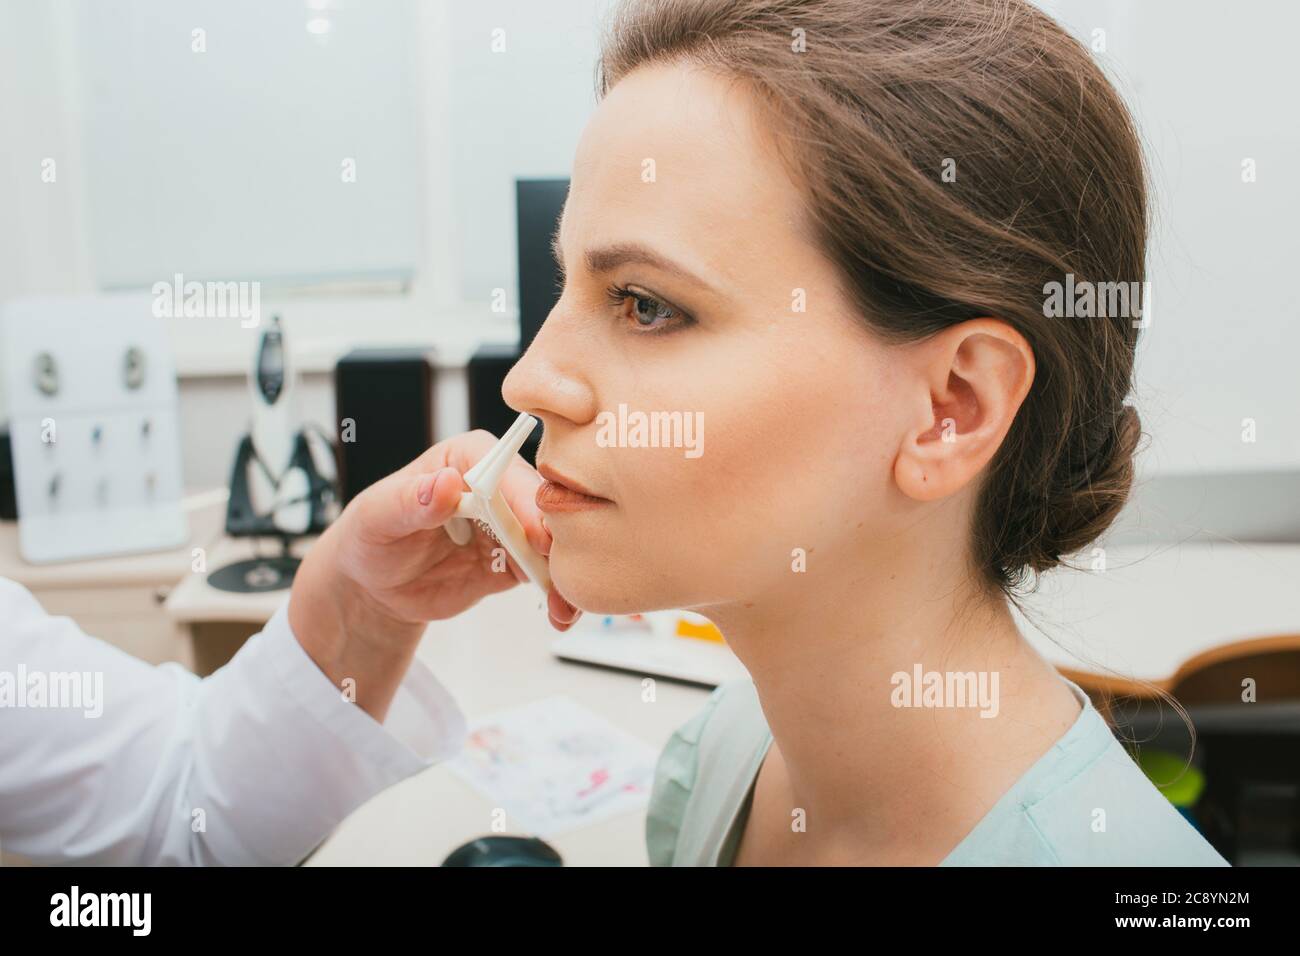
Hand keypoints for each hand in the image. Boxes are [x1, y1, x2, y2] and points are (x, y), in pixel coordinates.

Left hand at [288, 429, 580, 720]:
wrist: (375, 581)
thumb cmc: (373, 532)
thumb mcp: (378, 515)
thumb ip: (411, 501)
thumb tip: (444, 484)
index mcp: (470, 458)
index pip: (506, 472)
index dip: (524, 500)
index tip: (536, 533)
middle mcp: (499, 487)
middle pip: (541, 506)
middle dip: (556, 539)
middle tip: (568, 574)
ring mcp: (512, 526)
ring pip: (551, 543)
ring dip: (565, 573)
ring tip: (567, 607)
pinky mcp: (515, 563)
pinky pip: (543, 575)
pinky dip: (557, 594)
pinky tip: (562, 614)